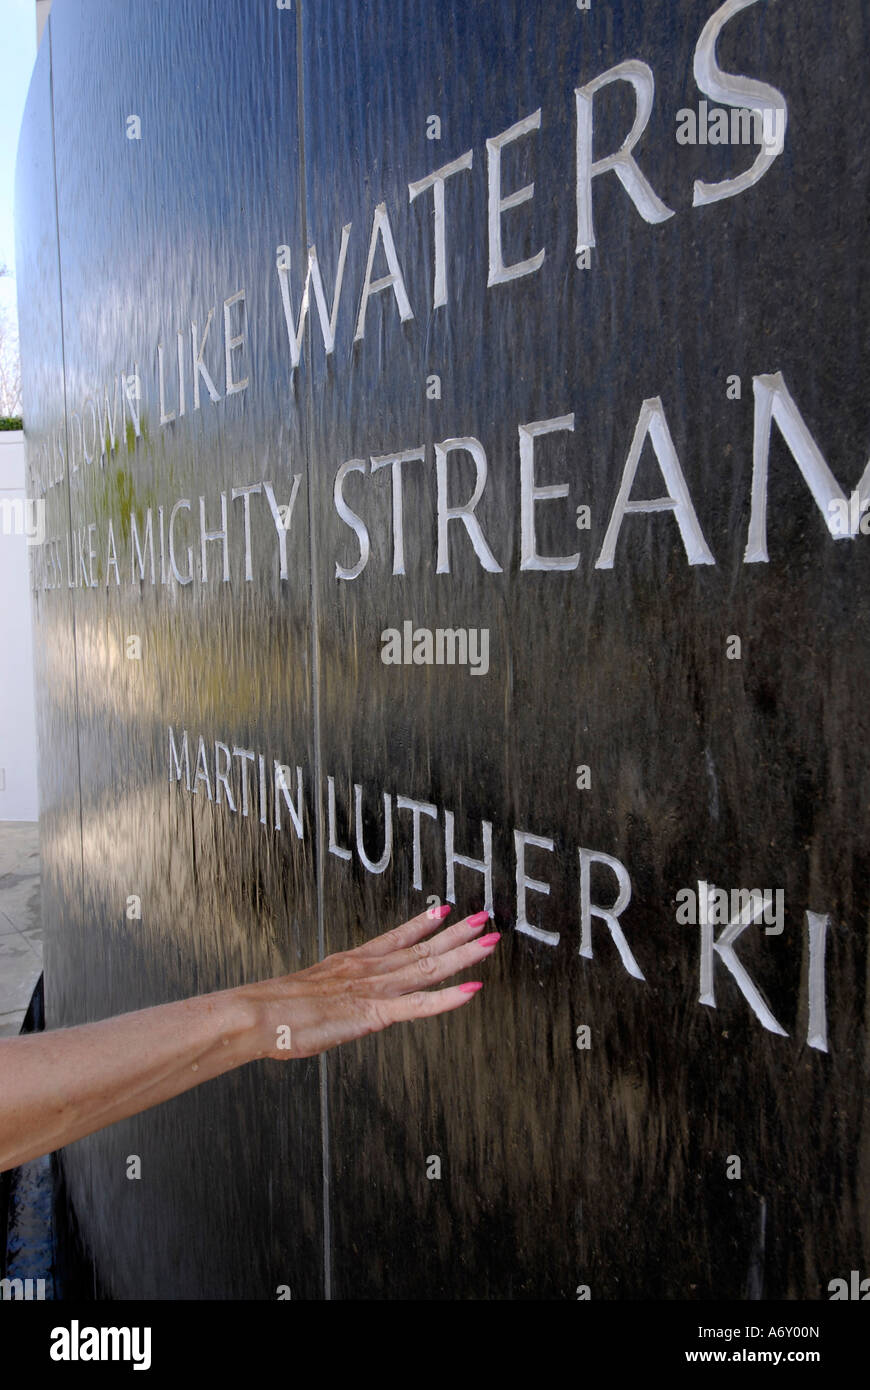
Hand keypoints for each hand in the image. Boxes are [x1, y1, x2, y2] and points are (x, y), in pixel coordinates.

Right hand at [239, 905, 499, 1059]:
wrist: (258, 1014)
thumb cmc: (272, 1010)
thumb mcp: (305, 993)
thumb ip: (327, 994)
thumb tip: (328, 1001)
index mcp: (351, 963)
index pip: (395, 938)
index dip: (422, 924)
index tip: (443, 910)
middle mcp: (368, 970)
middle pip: (421, 949)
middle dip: (456, 935)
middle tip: (483, 918)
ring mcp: (374, 990)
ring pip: (428, 969)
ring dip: (462, 955)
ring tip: (488, 941)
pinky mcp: (374, 1013)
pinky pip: (419, 1005)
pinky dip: (448, 998)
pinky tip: (471, 990)